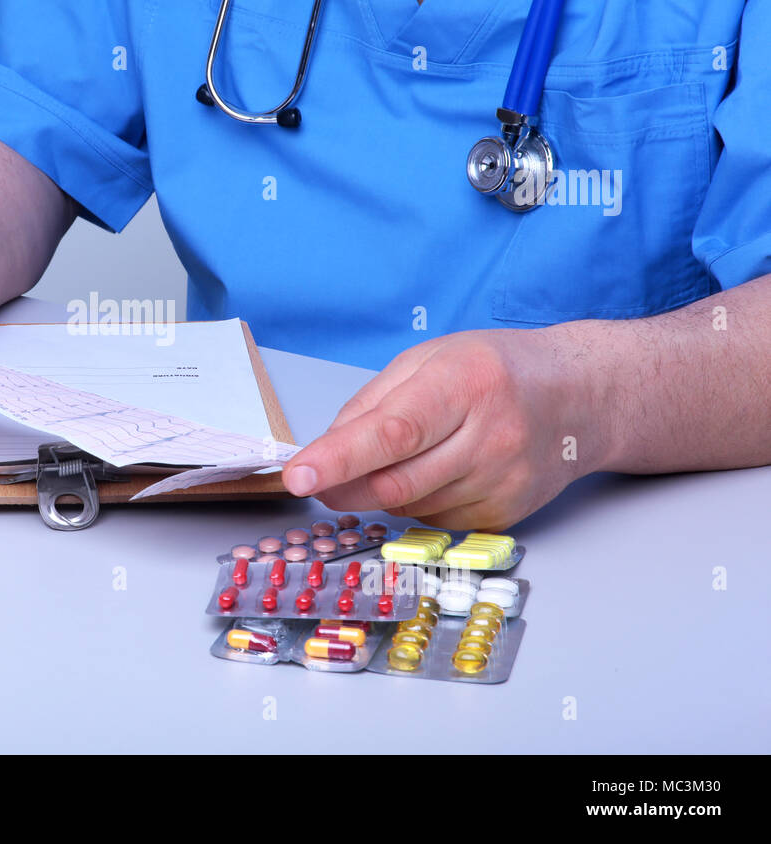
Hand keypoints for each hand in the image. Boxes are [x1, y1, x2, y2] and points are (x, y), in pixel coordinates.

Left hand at [281, 328, 607, 530]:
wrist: (580, 397)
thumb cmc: (495, 370)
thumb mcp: (428, 359)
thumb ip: (372, 403)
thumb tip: (325, 451)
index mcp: (463, 383)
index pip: (392, 432)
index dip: (339, 458)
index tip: (299, 476)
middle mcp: (489, 436)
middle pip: (393, 482)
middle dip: (341, 486)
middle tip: (317, 479)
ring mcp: (503, 482)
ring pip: (408, 506)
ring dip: (380, 491)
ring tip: (400, 455)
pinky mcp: (506, 514)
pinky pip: (434, 519)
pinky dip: (414, 503)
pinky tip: (433, 472)